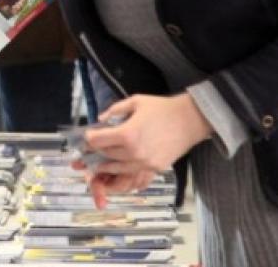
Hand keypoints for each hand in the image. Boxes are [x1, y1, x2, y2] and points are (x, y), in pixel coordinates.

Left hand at [80, 94, 212, 206]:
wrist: (190, 120)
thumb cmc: (163, 109)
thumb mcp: (135, 102)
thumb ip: (114, 110)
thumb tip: (100, 119)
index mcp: (127, 134)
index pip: (97, 141)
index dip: (89, 138)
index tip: (88, 135)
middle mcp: (133, 152)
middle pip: (105, 155)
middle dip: (97, 150)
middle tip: (92, 147)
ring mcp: (144, 163)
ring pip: (117, 168)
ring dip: (107, 164)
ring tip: (101, 160)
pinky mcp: (154, 168)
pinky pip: (134, 175)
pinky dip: (124, 172)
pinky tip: (120, 168)